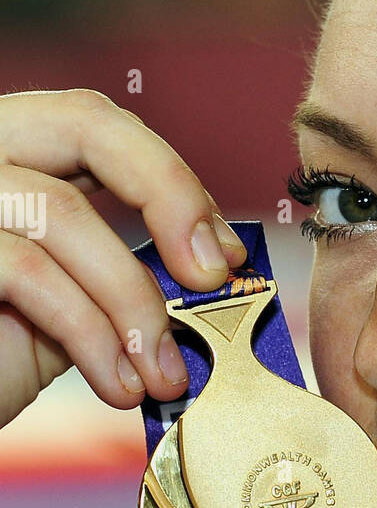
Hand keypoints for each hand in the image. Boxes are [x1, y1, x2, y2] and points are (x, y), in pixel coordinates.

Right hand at [0, 88, 247, 430]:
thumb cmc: (0, 355)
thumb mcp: (76, 302)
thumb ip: (125, 267)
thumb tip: (213, 264)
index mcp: (17, 151)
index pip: (100, 123)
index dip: (172, 179)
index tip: (224, 252)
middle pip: (84, 125)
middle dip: (167, 197)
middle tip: (211, 277)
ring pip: (64, 212)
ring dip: (133, 302)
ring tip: (163, 374)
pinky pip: (31, 274)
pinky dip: (92, 337)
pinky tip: (118, 384)